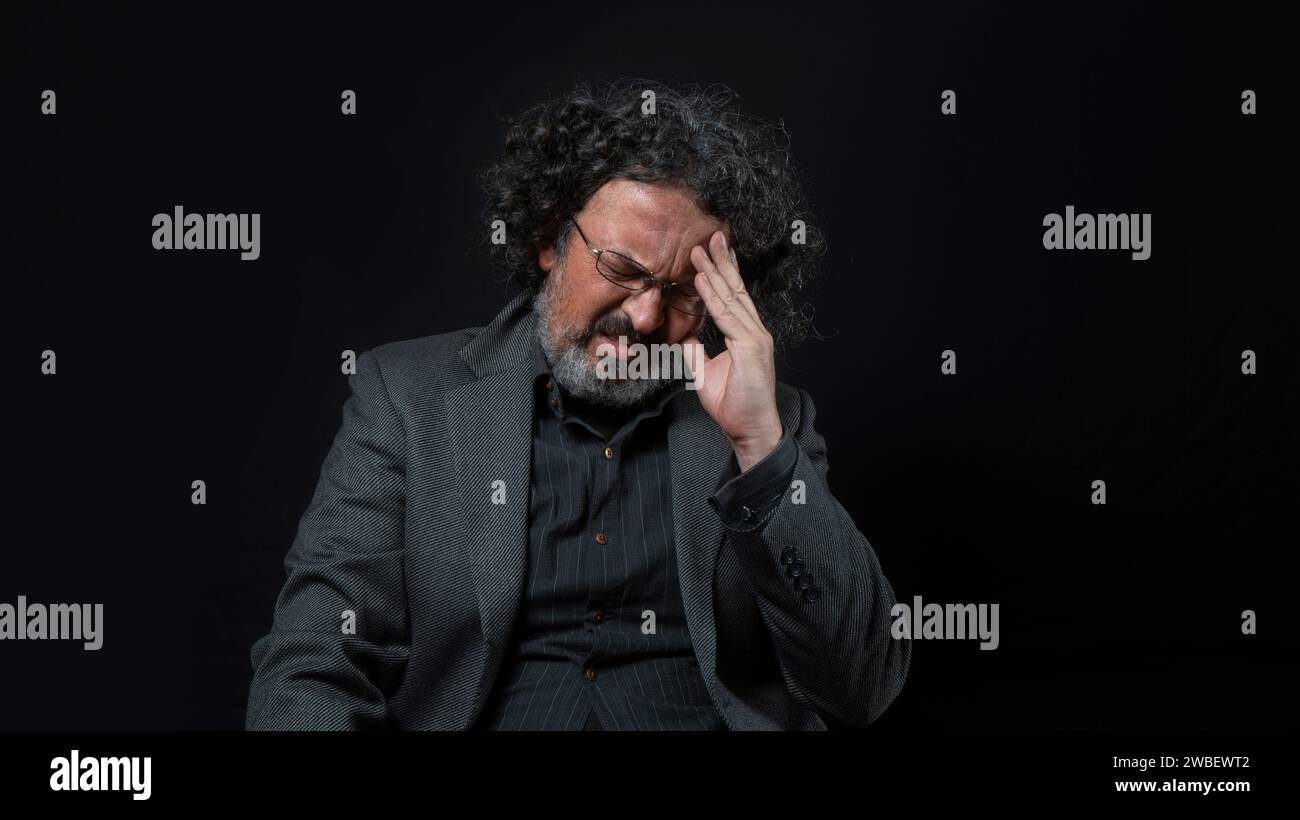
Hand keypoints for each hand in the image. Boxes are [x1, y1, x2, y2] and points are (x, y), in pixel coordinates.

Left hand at [683, 230, 782, 471]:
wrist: (749, 429)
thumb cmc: (733, 404)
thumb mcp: (705, 372)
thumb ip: (696, 351)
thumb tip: (684, 336)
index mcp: (746, 335)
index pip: (733, 298)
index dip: (720, 274)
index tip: (709, 254)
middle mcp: (754, 331)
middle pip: (736, 290)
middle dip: (722, 262)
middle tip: (712, 236)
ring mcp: (755, 338)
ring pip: (731, 298)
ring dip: (714, 272)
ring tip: (701, 250)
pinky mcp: (751, 347)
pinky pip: (728, 317)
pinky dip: (713, 298)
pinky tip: (702, 281)